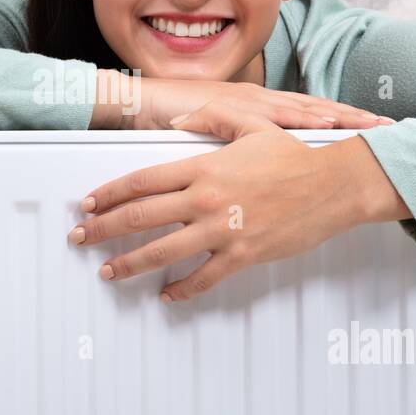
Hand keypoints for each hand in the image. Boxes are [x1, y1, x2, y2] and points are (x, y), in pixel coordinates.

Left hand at [69, 98, 396, 301]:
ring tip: (108, 272)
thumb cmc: (295, 156)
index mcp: (203, 167)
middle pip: (140, 217)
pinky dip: (182, 289)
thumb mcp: (252, 125)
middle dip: (103, 229)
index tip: (89, 204)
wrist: (334, 185)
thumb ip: (211, 119)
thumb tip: (177, 124)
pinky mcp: (243, 255)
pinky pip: (204, 278)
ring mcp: (223, 230)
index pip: (142, 181)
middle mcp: (206, 199)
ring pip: (163, 251)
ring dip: (130, 264)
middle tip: (80, 238)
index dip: (110, 193)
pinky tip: (167, 295)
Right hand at [93, 69, 394, 131]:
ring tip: (366, 128)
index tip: (379, 125)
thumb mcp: (217, 124)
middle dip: (353, 120)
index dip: (346, 119)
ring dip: (335, 119)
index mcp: (257, 109)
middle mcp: (258, 108)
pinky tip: (319, 130)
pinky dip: (298, 126)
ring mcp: (246, 115)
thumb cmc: (173, 113)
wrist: (139, 106)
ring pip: (300, 116)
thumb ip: (244, 135)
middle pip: (316, 112)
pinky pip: (269, 127)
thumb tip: (272, 149)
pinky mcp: (229, 130)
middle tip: (389, 128)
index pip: (311, 112)